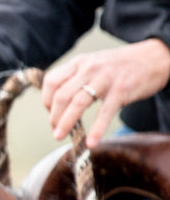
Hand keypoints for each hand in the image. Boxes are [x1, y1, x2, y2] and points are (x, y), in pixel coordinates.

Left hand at [42, 39, 169, 147]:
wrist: (154, 56)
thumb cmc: (120, 65)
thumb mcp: (94, 64)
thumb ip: (76, 78)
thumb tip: (58, 102)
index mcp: (79, 62)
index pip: (51, 81)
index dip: (46, 100)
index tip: (51, 113)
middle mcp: (89, 68)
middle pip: (61, 95)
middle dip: (54, 116)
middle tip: (55, 131)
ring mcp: (105, 79)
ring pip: (77, 103)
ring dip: (66, 123)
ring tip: (59, 136)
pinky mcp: (121, 91)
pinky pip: (104, 113)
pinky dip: (96, 129)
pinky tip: (91, 143)